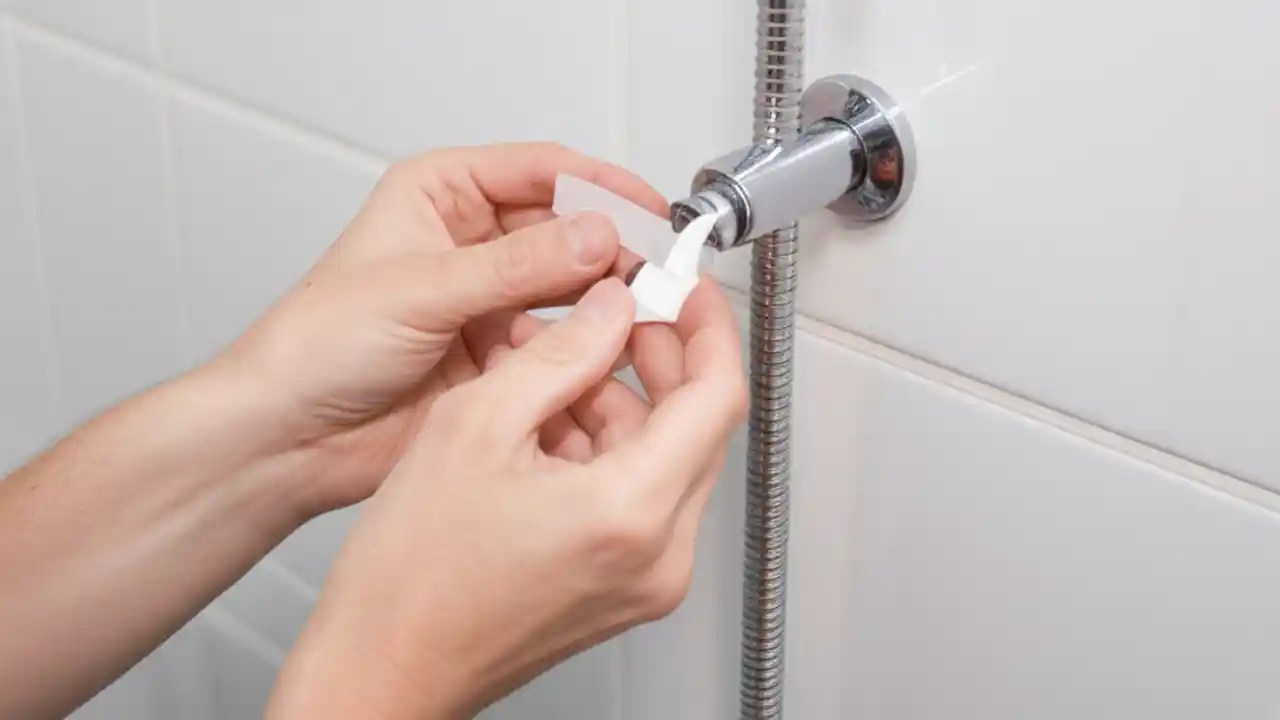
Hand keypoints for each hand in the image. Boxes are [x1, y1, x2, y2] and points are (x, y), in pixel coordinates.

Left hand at [215, 143, 668, 512]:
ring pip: (569, 289)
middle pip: (565, 229)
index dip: (600, 187)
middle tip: (659, 270)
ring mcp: (488, 302)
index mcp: (441, 195)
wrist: (288, 436)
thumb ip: (517, 266)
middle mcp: (471, 244)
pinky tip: (606, 355)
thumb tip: (597, 235)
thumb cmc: (316, 346)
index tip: (651, 212)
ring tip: (643, 314)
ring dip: (604, 301)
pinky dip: (585, 350)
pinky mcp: (499, 358)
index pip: (541, 172)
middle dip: (612, 248)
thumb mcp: (420, 290)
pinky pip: (560, 344)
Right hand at [267, 277, 747, 718]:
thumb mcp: (475, 426)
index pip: (716, 396)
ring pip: (662, 460)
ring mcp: (645, 580)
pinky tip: (546, 424)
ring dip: (619, 405)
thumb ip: (559, 355)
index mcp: (631, 513)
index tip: (688, 291)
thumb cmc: (409, 580)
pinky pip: (638, 498)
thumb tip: (609, 310)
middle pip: (694, 427)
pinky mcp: (623, 591)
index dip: (707, 329)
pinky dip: (603, 452)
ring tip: (549, 370)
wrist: (382, 669)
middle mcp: (658, 556)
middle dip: (656, 361)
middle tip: (614, 314)